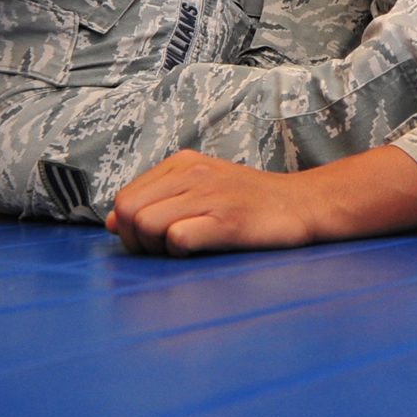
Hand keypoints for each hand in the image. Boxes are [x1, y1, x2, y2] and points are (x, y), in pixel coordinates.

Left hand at [106, 146, 416, 255]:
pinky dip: (179, 252)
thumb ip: (158, 201)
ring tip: (182, 250)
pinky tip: (201, 251)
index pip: (124, 197)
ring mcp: (209, 195)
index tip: (152, 241)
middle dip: (135, 240)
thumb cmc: (250, 204)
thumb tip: (112, 222)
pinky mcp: (227, 220)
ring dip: (155, 248)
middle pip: (127, 211)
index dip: (129, 227)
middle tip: (163, 251)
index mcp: (181, 164)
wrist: (304, 206)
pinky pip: (176, 238)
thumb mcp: (200, 190)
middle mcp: (191, 173)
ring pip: (145, 224)